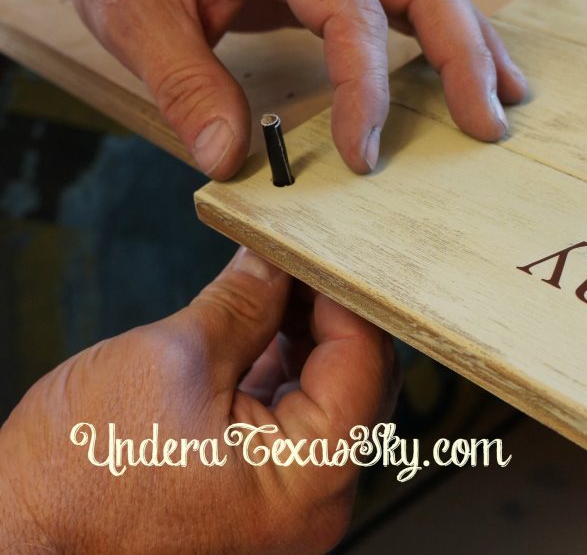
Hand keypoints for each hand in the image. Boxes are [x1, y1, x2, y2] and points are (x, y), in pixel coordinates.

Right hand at [0, 248, 398, 551]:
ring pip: (323, 395)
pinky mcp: (255, 492)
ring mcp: (284, 502)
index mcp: (309, 479)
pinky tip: (259, 325)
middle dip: (325, 311)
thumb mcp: (171, 361)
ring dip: (303, 334)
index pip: (364, 363)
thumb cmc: (77, 483)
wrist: (15, 543)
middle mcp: (312, 502)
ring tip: (271, 283)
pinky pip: (290, 419)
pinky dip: (279, 367)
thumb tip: (276, 261)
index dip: (346, 295)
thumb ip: (243, 302)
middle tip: (294, 258)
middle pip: (353, 380)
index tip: (322, 250)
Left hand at [52, 0, 526, 178]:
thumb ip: (187, 88)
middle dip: (464, 55)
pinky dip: (446, 37)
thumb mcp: (137, 19)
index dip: (367, 89)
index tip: (364, 156)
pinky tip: (467, 73)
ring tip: (506, 98)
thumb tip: (232, 161)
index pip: (352, 13)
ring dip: (473, 42)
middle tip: (488, 125)